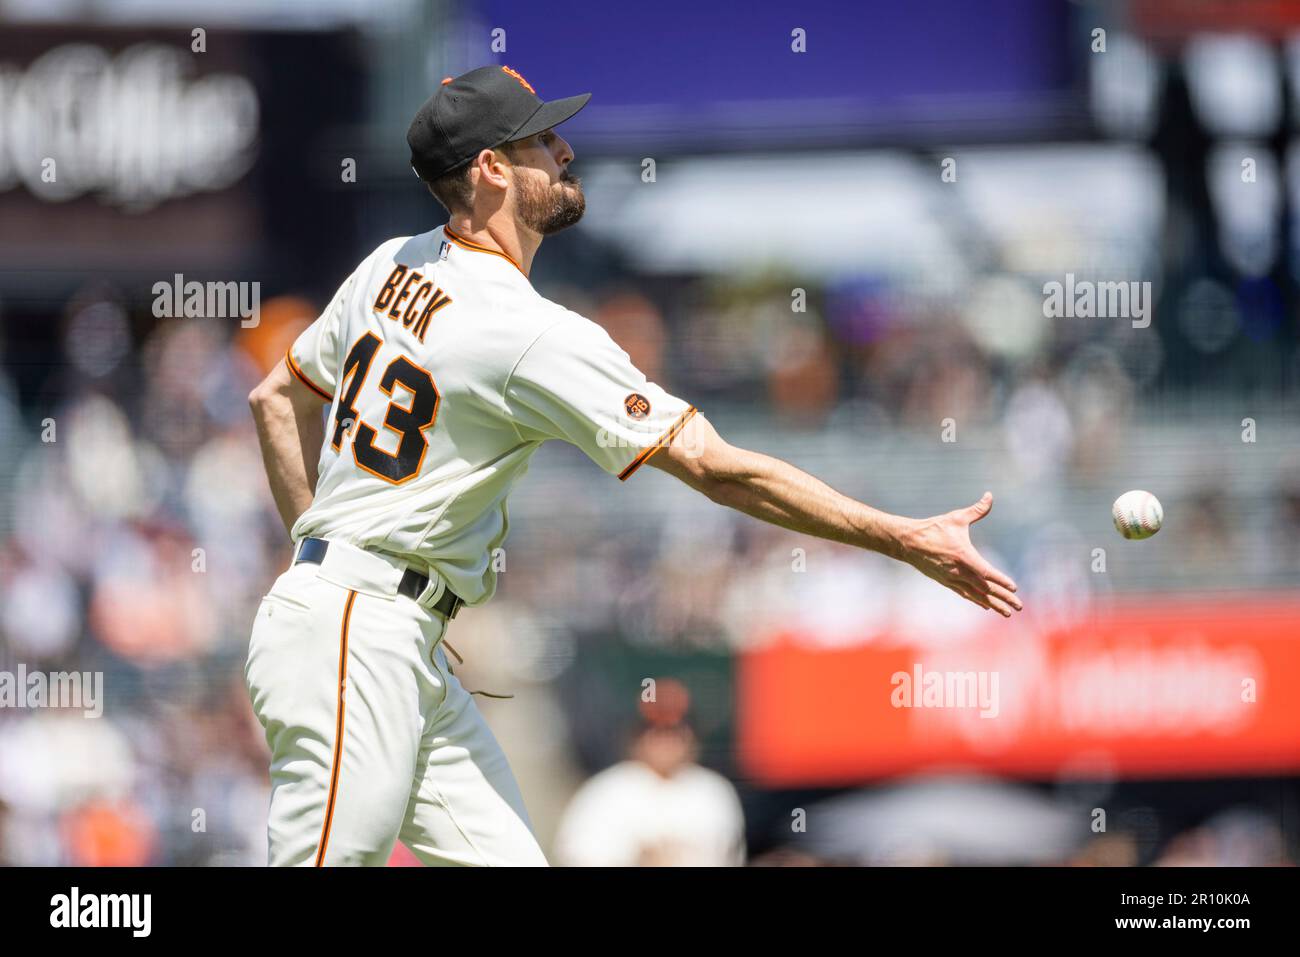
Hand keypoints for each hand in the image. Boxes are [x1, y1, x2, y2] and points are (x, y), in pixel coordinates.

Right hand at [896, 491, 1021, 616]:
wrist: (908, 542)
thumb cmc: (933, 528)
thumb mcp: (956, 518)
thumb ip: (976, 510)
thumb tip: (990, 495)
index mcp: (964, 556)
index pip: (987, 572)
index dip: (1001, 581)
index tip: (1014, 588)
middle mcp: (959, 571)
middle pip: (985, 588)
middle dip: (1003, 598)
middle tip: (1018, 606)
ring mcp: (951, 579)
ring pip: (976, 595)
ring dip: (992, 604)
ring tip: (1006, 612)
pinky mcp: (945, 582)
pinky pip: (964, 594)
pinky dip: (977, 600)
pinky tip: (986, 606)